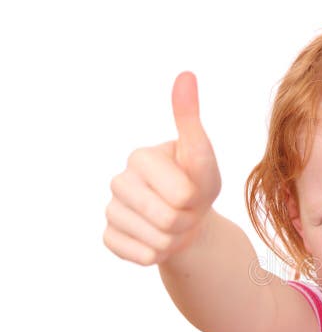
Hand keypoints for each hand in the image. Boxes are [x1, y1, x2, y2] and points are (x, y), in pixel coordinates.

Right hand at [103, 72, 221, 264]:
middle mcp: (119, 181)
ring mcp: (111, 211)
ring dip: (175, 239)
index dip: (196, 199)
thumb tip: (185, 75)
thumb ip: (191, 119)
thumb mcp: (202, 157)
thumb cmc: (197, 184)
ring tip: (174, 224)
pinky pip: (141, 256)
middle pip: (168, 219)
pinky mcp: (109, 238)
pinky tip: (157, 240)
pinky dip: (158, 254)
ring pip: (157, 241)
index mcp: (140, 157)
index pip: (181, 193)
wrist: (188, 220)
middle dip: (186, 220)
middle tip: (185, 210)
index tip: (191, 190)